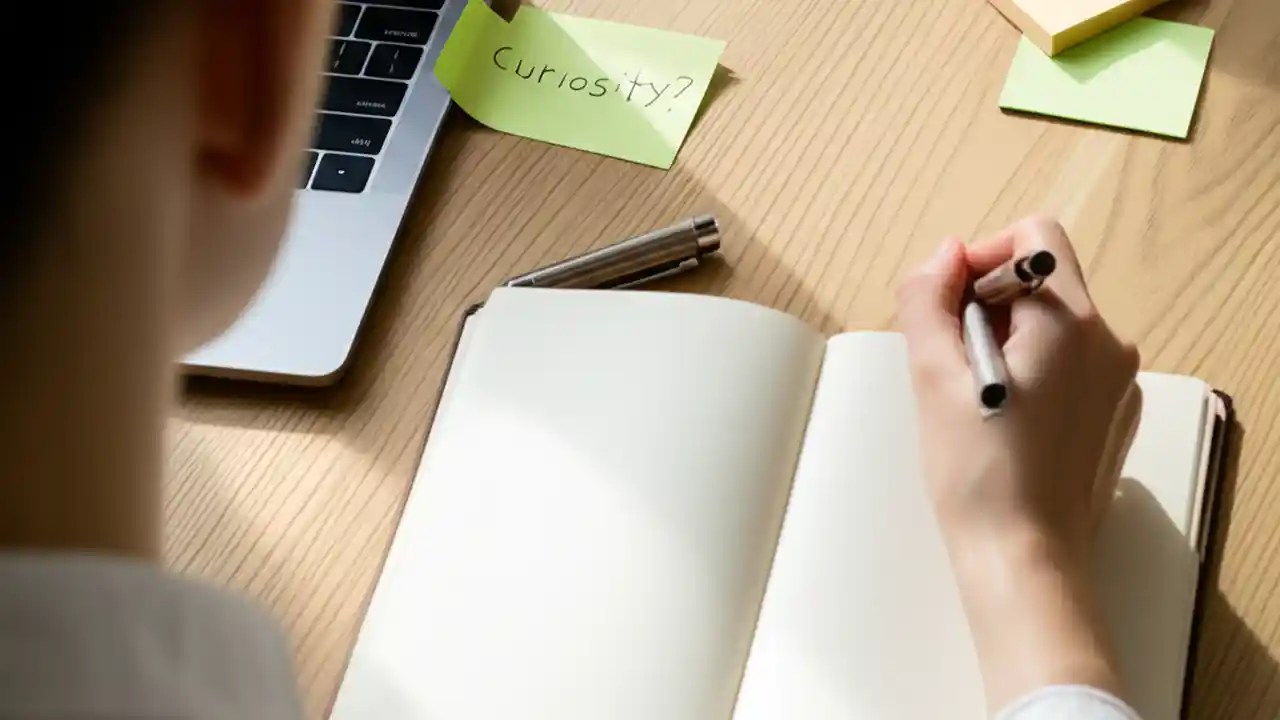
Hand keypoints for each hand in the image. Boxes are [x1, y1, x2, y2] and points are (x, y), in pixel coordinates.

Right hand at [897, 216, 1140, 710]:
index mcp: (1070, 323)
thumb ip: (928, 299)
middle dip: (987, 304)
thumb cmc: (977, 473)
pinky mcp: (1112, 415)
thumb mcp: (934, 377)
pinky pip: (1067, 365)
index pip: (1032, 238)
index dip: (979, 260)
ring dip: (1005, 339)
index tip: (947, 311)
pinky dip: (1030, 372)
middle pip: (1043, 280)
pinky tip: (1002, 421)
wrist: (1024, 558)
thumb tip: (942, 255)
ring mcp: (1116, 382)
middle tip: (951, 361)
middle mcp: (1108, 343)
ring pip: (1052, 325)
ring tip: (973, 397)